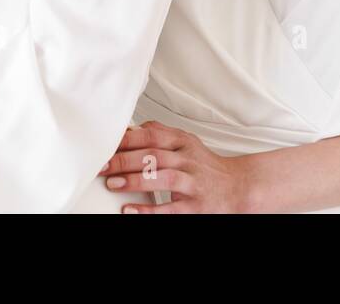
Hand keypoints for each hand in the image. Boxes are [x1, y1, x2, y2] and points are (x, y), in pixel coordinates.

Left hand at [99, 120, 256, 212]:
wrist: (237, 186)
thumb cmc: (205, 166)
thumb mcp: (186, 143)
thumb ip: (160, 134)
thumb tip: (129, 129)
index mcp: (182, 142)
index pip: (152, 135)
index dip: (127, 139)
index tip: (104, 145)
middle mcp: (187, 159)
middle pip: (154, 155)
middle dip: (124, 159)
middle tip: (101, 166)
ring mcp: (192, 182)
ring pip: (163, 177)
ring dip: (135, 180)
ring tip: (113, 184)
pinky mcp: (195, 206)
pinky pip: (170, 208)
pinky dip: (148, 210)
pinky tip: (130, 210)